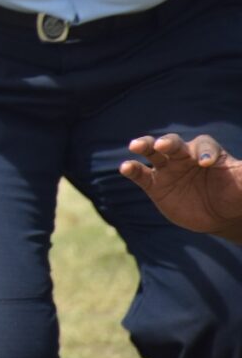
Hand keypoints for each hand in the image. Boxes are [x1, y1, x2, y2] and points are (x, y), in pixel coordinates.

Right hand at [120, 134, 241, 239]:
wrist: (218, 214)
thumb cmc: (234, 194)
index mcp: (207, 152)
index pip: (205, 146)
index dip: (205, 152)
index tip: (206, 163)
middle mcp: (184, 156)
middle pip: (173, 143)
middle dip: (167, 142)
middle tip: (163, 146)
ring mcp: (167, 169)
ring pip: (152, 153)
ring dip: (143, 146)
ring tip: (135, 146)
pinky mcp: (154, 185)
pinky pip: (141, 175)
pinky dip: (132, 170)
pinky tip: (125, 168)